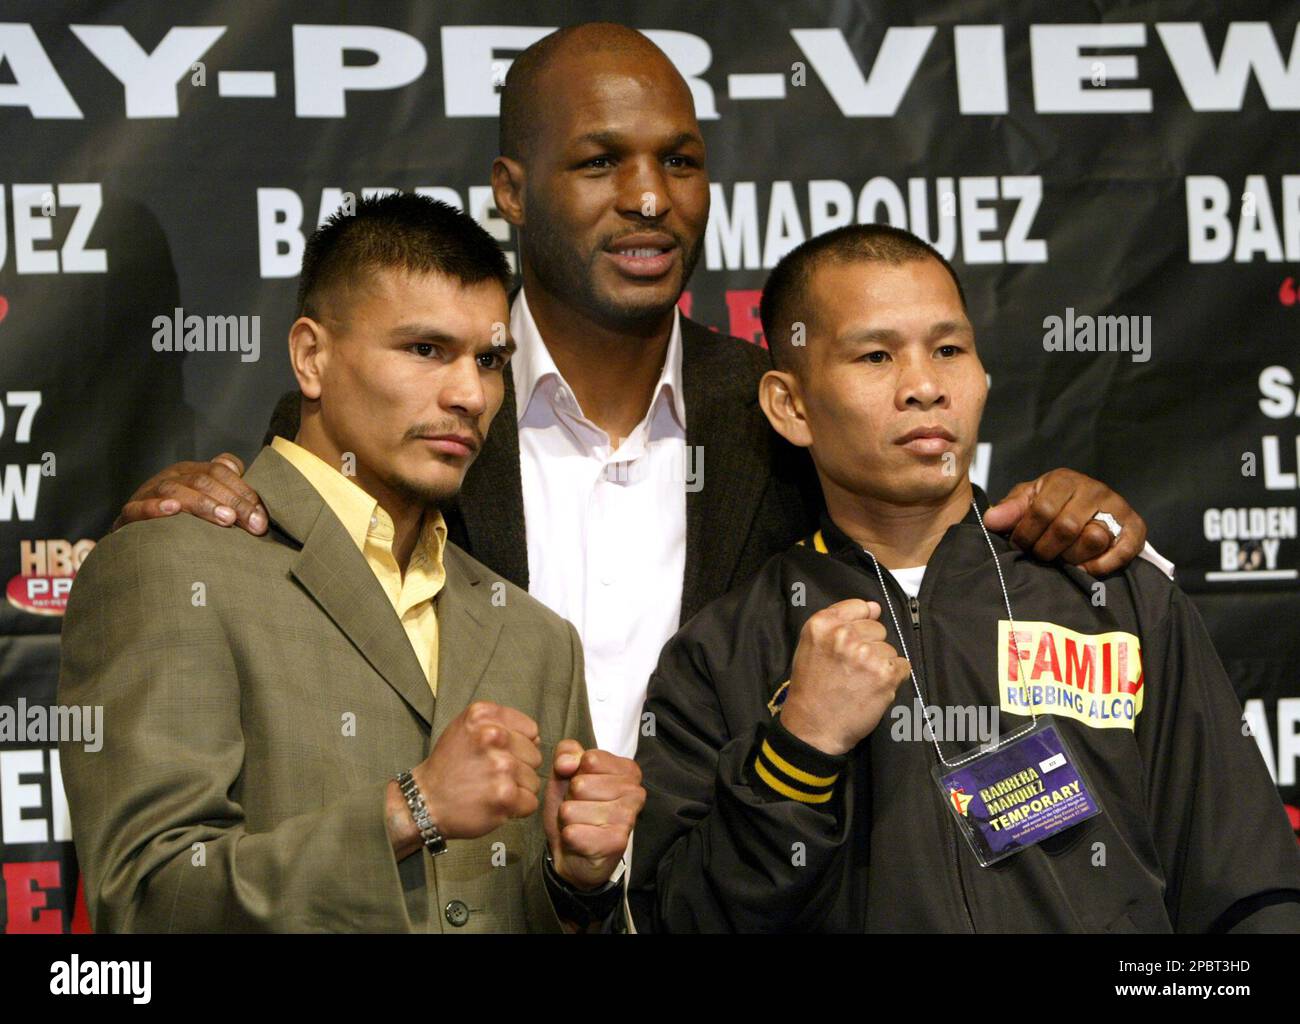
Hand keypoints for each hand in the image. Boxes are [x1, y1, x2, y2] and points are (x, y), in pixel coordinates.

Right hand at [113, 454, 266, 534]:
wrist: (134, 536)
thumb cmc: (180, 519)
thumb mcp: (205, 500)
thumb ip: (226, 486)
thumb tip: (238, 468)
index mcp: (192, 471)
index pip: (221, 471)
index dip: (244, 491)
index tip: (262, 517)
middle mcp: (172, 477)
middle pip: (204, 480)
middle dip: (233, 501)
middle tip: (253, 524)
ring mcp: (149, 493)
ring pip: (176, 490)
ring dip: (203, 503)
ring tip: (226, 518)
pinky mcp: (129, 513)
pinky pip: (139, 508)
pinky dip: (155, 508)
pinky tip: (172, 510)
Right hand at [412, 701, 542, 840]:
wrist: (424, 801)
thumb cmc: (449, 765)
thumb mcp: (466, 727)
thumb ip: (500, 724)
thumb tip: (537, 737)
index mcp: (483, 714)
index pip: (531, 730)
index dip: (518, 745)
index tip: (496, 755)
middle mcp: (493, 735)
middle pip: (535, 756)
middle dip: (519, 769)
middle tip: (491, 776)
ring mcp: (500, 766)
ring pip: (534, 780)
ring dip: (517, 790)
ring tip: (490, 789)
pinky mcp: (504, 795)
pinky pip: (530, 802)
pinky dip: (516, 809)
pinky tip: (494, 804)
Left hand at [543, 740, 644, 890]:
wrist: (573, 853)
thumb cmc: (575, 809)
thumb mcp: (565, 774)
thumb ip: (566, 753)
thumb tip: (567, 763)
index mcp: (627, 770)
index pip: (590, 759)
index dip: (575, 774)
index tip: (583, 789)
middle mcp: (634, 792)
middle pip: (580, 784)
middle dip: (571, 798)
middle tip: (581, 810)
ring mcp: (627, 818)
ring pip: (572, 809)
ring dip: (568, 820)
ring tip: (581, 824)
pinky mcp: (615, 843)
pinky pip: (573, 833)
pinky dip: (569, 837)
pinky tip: (581, 840)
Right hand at [779, 599, 909, 755]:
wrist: (813, 728)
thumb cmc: (811, 689)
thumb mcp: (810, 646)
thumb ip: (839, 622)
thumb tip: (875, 607)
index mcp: (823, 624)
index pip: (860, 607)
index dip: (860, 624)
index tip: (853, 641)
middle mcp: (844, 635)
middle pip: (877, 629)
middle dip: (869, 647)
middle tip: (851, 669)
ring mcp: (865, 654)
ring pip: (889, 650)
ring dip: (879, 665)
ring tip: (859, 682)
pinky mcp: (884, 674)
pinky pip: (902, 666)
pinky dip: (892, 678)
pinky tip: (872, 689)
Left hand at [982, 468, 1146, 574]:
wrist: (1092, 505)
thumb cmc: (1053, 503)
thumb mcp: (1029, 500)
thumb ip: (1010, 509)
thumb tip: (991, 520)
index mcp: (1064, 480)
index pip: (1042, 510)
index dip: (1026, 533)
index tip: (1018, 544)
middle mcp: (1094, 489)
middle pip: (1065, 527)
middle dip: (1045, 549)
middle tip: (1038, 555)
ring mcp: (1117, 507)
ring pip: (1092, 538)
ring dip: (1071, 557)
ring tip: (1060, 559)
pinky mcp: (1135, 528)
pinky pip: (1121, 551)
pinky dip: (1101, 564)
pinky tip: (1084, 568)